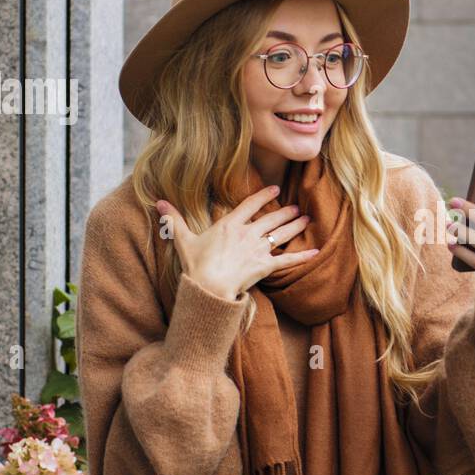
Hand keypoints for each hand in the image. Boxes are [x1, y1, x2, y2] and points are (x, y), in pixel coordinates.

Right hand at [156, 186, 317, 300]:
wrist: (208, 286)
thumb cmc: (195, 265)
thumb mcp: (183, 240)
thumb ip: (174, 219)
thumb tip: (158, 202)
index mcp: (230, 224)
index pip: (250, 205)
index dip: (264, 196)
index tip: (275, 189)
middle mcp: (248, 233)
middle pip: (271, 218)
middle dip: (286, 212)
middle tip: (297, 207)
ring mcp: (258, 249)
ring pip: (281, 234)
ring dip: (295, 227)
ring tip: (306, 219)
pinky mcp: (265, 267)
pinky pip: (288, 260)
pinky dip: (303, 257)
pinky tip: (316, 252)